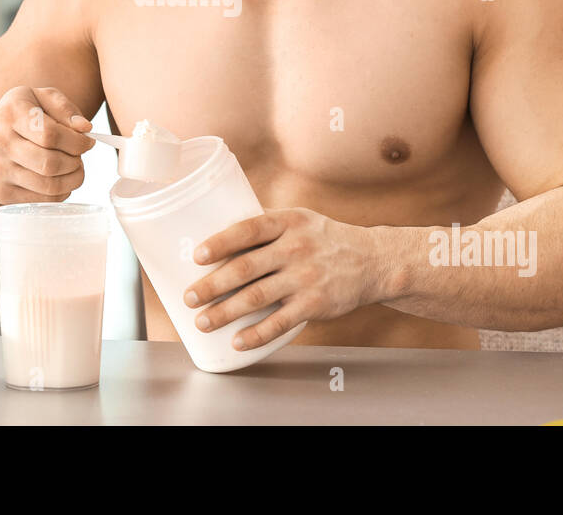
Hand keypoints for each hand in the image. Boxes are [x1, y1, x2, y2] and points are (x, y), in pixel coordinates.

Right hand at [0, 86, 94, 204]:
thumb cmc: (24, 114)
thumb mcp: (43, 98)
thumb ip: (65, 109)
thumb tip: (85, 128)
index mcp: (10, 114)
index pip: (51, 135)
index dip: (77, 142)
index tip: (88, 142)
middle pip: (50, 163)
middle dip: (75, 162)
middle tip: (79, 157)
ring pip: (49, 186)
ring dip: (72, 179)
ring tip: (74, 168)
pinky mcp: (1, 193)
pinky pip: (42, 201)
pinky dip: (61, 193)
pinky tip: (61, 179)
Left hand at [182, 207, 388, 350]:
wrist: (373, 261)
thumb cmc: (325, 240)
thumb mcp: (300, 220)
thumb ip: (266, 226)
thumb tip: (217, 232)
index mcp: (288, 222)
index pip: (248, 229)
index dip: (220, 242)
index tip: (197, 257)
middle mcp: (296, 248)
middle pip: (245, 268)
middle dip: (212, 285)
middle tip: (188, 298)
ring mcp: (306, 278)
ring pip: (257, 298)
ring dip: (225, 312)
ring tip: (203, 322)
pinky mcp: (315, 304)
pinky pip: (280, 323)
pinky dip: (256, 335)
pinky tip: (237, 342)